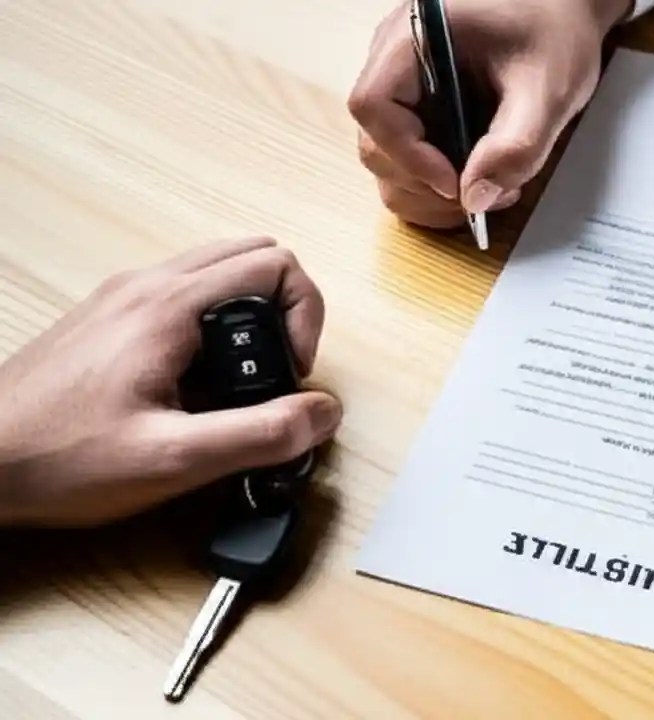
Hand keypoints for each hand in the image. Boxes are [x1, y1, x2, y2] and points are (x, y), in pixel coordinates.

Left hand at [0, 237, 341, 526]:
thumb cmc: (57, 459)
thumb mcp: (172, 460)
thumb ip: (259, 435)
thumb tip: (323, 413)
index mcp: (169, 307)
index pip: (276, 266)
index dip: (306, 319)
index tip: (292, 375)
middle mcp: (147, 286)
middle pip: (253, 254)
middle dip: (288, 307)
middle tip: (279, 370)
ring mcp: (124, 296)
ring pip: (219, 268)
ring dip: (253, 312)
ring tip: (244, 379)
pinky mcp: (109, 317)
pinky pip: (185, 292)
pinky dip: (216, 322)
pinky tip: (199, 383)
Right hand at [348, 0, 630, 227]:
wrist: (563, 12)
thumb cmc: (554, 31)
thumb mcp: (548, 88)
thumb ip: (515, 145)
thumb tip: (475, 198)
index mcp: (413, 39)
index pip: (373, 106)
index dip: (408, 155)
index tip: (455, 181)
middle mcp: (395, 63)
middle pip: (375, 143)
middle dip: (424, 184)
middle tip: (482, 196)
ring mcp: (405, 88)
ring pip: (387, 161)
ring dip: (429, 194)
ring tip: (490, 191)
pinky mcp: (422, 110)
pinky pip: (408, 160)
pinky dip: (436, 188)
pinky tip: (480, 184)